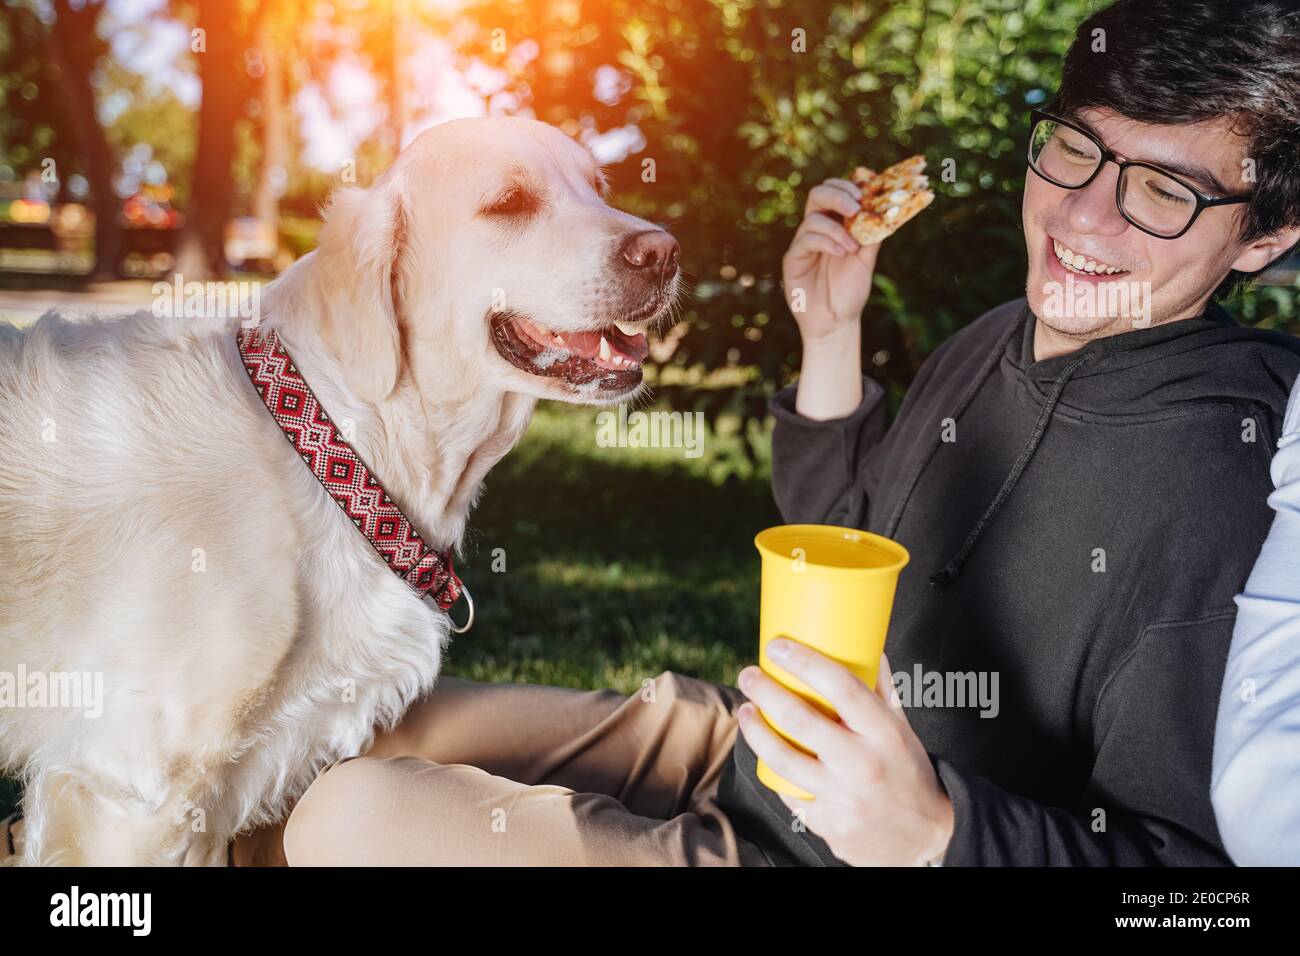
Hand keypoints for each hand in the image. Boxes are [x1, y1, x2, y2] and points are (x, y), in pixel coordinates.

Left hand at [735, 640, 953, 865]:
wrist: (928, 836)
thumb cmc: (909, 770)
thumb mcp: (902, 727)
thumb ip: (881, 686)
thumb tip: (866, 641)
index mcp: (886, 734)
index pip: (843, 687)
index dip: (805, 662)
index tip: (779, 647)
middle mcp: (863, 765)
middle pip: (801, 720)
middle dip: (765, 692)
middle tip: (749, 675)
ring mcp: (843, 799)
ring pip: (782, 759)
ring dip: (755, 730)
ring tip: (746, 711)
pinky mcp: (827, 825)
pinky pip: (789, 792)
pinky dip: (774, 771)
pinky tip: (767, 754)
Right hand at [781, 178, 881, 340]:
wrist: (836, 322)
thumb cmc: (850, 290)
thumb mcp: (867, 259)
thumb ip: (873, 233)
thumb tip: (885, 207)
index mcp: (834, 224)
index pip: (836, 191)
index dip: (849, 185)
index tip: (866, 192)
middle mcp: (817, 229)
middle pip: (818, 193)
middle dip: (839, 194)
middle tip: (856, 208)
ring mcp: (803, 243)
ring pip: (813, 217)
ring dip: (837, 229)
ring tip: (853, 247)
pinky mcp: (793, 259)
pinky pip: (807, 239)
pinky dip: (828, 242)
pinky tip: (842, 254)